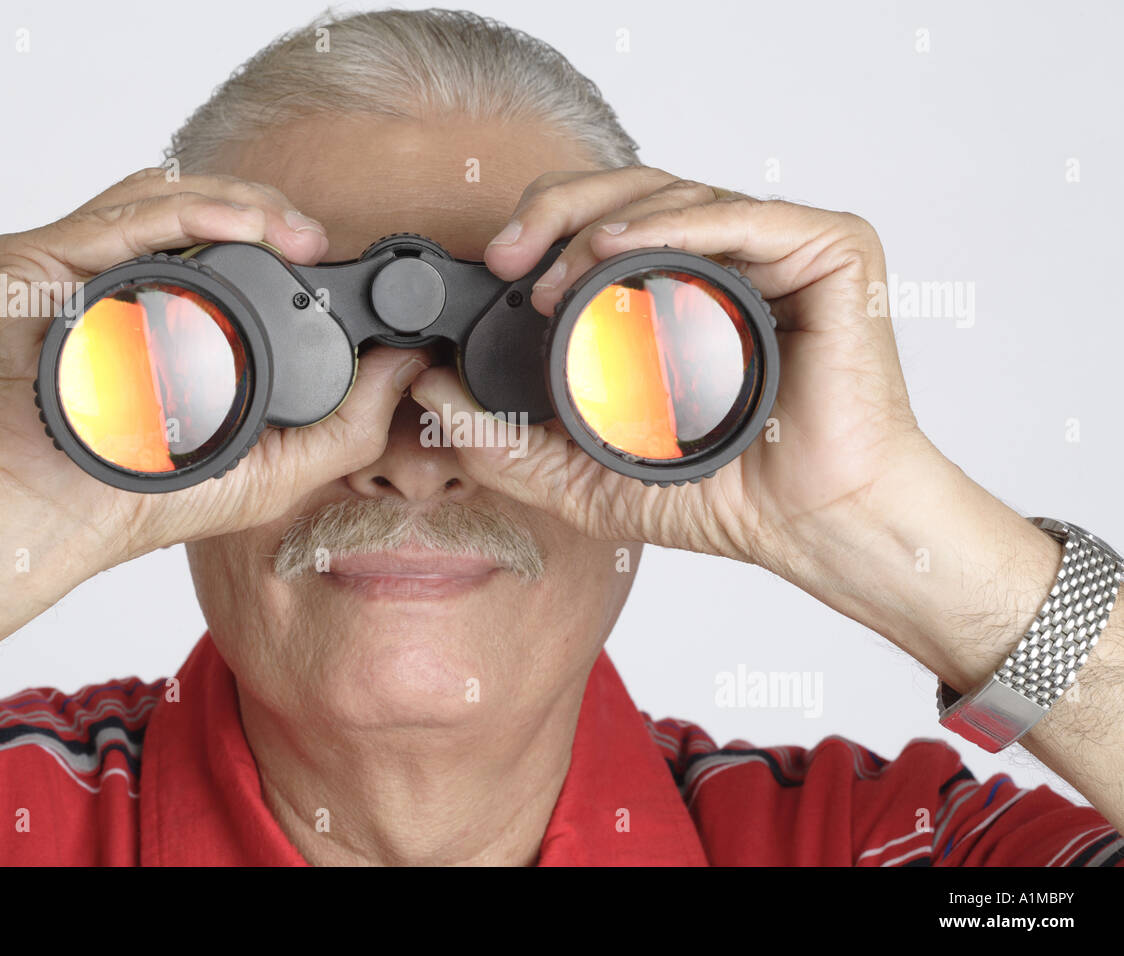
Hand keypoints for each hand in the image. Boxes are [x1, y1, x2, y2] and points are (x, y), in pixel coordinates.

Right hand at [0, 167, 425, 571]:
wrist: (50, 521)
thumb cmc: (141, 498)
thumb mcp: (273, 467)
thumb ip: (348, 424)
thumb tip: (408, 365)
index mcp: (160, 314)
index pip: (223, 249)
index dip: (278, 239)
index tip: (330, 256)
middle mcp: (112, 279)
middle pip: (195, 210)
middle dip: (265, 211)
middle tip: (315, 239)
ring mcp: (69, 266)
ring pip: (161, 197)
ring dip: (236, 202)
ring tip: (290, 232)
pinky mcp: (26, 262)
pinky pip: (116, 216)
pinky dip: (182, 213)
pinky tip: (237, 228)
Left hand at [411, 166, 943, 578]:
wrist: (812, 524)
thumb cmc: (724, 495)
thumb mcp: (583, 476)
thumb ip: (506, 442)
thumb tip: (428, 394)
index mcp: (683, 293)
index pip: (608, 225)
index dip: (547, 228)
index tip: (498, 263)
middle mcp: (732, 259)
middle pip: (634, 194)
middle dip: (558, 210)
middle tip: (509, 253)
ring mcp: (783, 250)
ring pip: (678, 195)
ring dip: (605, 223)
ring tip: (562, 273)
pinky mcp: (832, 251)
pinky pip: (742, 216)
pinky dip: (676, 224)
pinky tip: (621, 246)